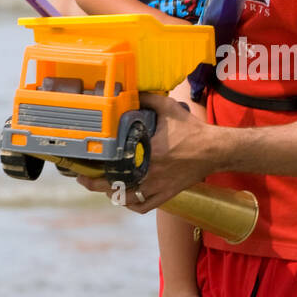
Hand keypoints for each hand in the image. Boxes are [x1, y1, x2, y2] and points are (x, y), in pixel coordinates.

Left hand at [75, 91, 218, 212]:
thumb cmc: (192, 130)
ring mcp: (156, 186)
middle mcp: (148, 172)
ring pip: (125, 198)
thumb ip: (147, 99)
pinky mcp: (166, 195)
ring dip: (111, 194)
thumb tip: (129, 91)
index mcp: (145, 151)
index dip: (93, 167)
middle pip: (112, 185)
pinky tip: (125, 199)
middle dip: (95, 183)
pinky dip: (131, 205)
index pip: (112, 163)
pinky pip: (143, 206)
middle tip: (84, 178)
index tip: (82, 164)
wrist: (214, 150)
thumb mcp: (169, 108)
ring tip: (102, 187)